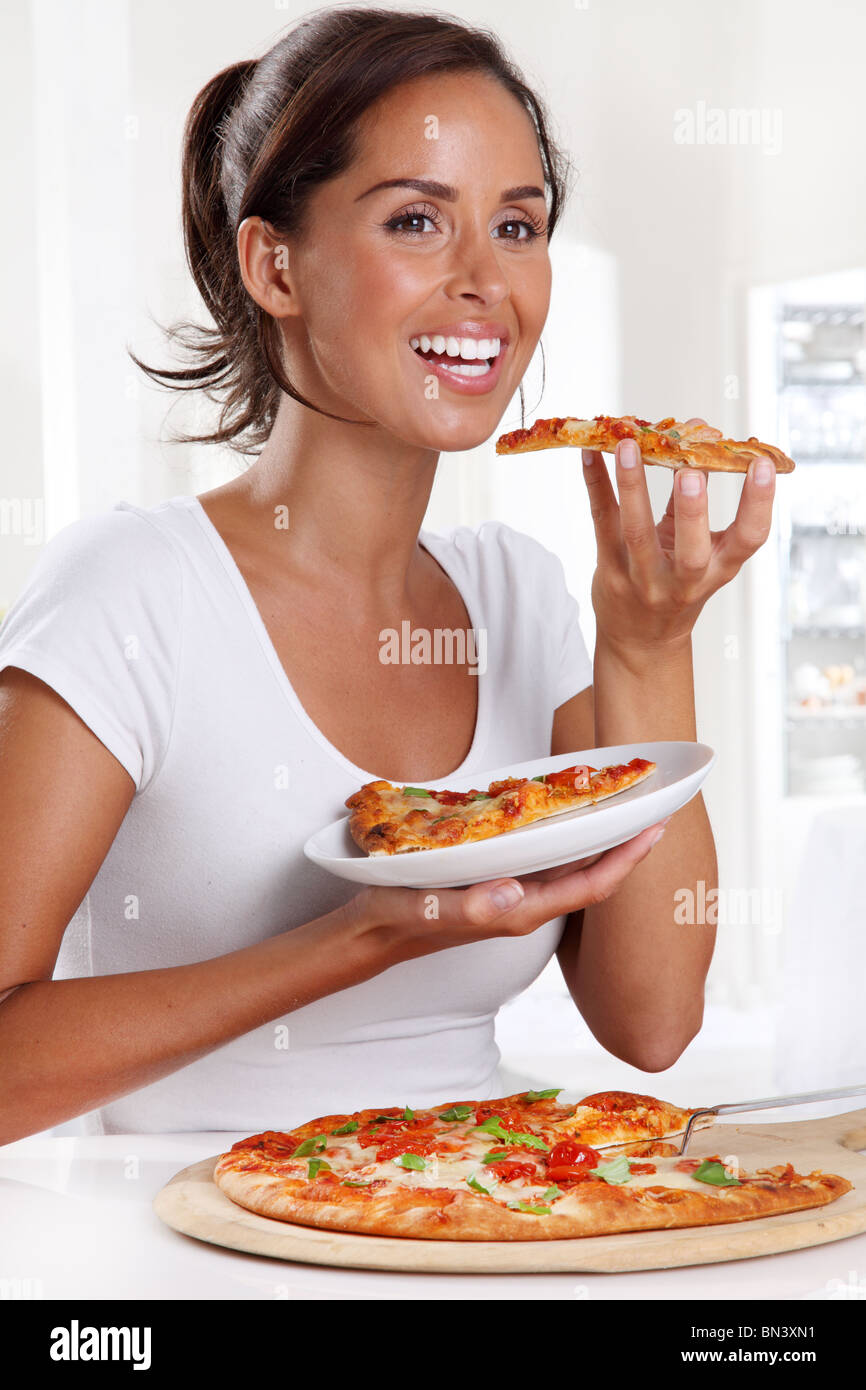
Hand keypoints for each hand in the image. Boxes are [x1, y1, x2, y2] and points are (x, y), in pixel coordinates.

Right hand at [341, 819, 669, 965]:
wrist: (371, 934)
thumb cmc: (397, 920)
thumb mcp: (425, 909)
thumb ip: (469, 907)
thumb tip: (515, 891)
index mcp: (519, 911)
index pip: (590, 887)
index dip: (626, 859)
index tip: (654, 828)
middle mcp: (524, 903)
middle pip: (591, 874)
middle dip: (624, 845)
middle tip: (654, 804)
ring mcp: (513, 895)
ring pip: (571, 866)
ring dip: (600, 839)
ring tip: (624, 805)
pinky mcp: (498, 883)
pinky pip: (546, 860)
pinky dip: (567, 837)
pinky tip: (567, 815)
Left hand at [581, 420, 775, 654]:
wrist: (640, 640)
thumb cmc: (676, 588)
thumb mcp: (702, 555)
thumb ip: (697, 504)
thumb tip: (698, 438)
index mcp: (718, 571)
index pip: (749, 539)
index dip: (758, 503)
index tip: (760, 463)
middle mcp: (683, 581)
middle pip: (691, 550)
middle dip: (692, 510)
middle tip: (690, 470)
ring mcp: (643, 579)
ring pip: (637, 532)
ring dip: (633, 486)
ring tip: (630, 446)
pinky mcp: (610, 572)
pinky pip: (601, 522)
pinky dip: (596, 483)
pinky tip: (590, 454)